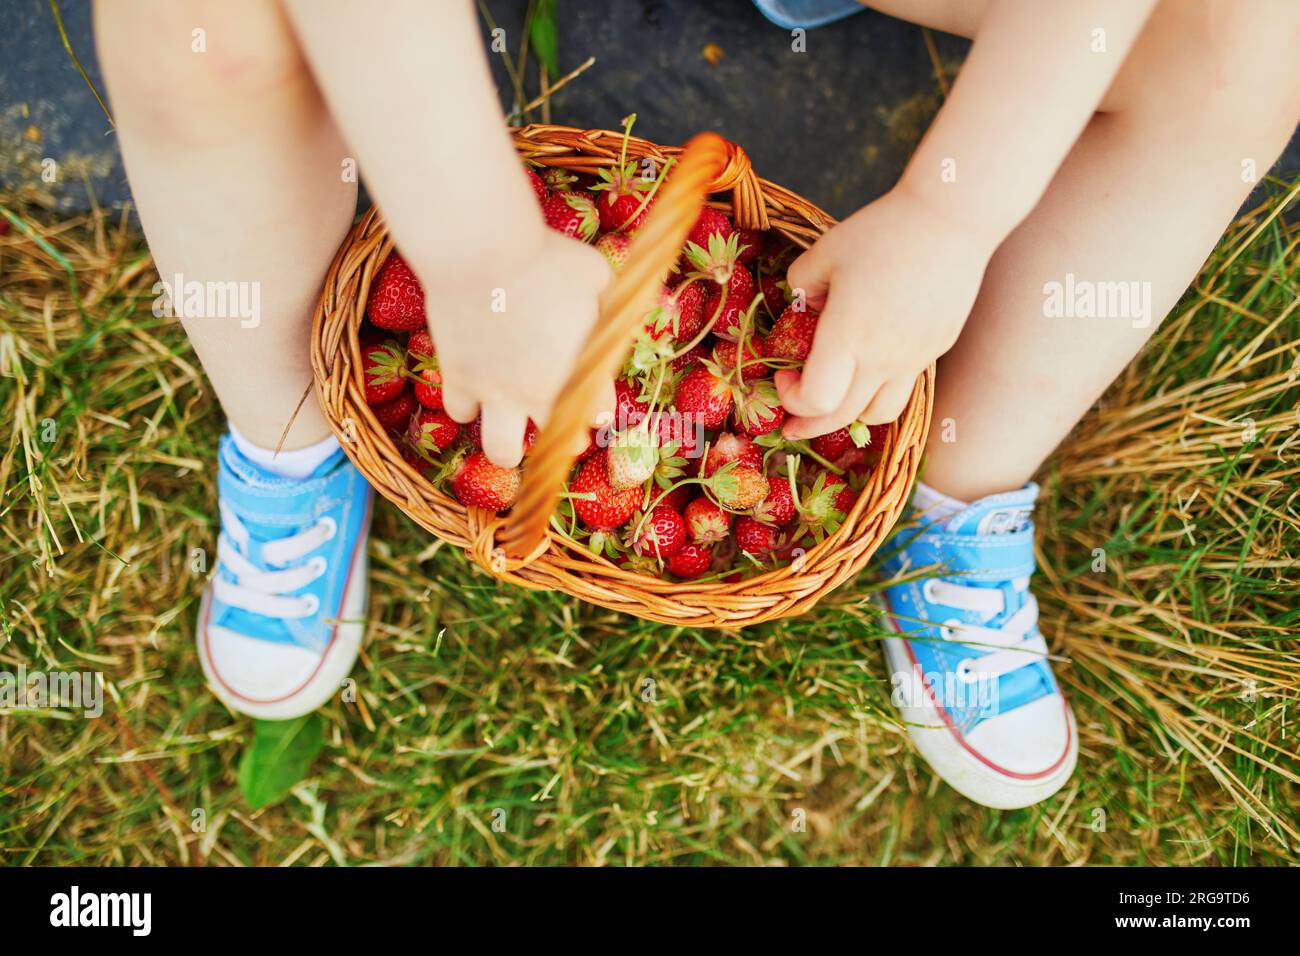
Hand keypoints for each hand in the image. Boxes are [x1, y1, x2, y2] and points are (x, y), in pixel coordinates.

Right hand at [417, 228, 614, 467]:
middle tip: (560, 429)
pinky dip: (465, 406)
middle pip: (557, 443)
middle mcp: (539, 393)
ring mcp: (494, 391)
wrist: (482, 252)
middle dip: (564, 442)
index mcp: (579, 372)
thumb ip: (606, 300)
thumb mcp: (595, 274)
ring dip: (508, 448)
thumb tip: (612, 305)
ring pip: (501, 451)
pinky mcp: (457, 377)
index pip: (599, 412)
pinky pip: (458, 412)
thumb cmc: (547, 259)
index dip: (599, 410)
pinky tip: (471, 392)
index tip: (595, 405)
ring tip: (508, 436)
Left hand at [776, 186, 993, 438]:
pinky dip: (878, 389)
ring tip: (834, 405)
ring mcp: (914, 358)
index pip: (816, 401)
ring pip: (879, 412)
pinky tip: (868, 368)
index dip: (792, 399)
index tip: (783, 376)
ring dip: (849, 416)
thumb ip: (801, 285)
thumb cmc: (882, 231)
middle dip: (810, 425)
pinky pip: (903, 385)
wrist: (952, 220)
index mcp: (848, 335)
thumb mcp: (824, 252)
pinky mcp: (935, 349)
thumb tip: (800, 307)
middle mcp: (882, 357)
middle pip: (843, 418)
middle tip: (792, 423)